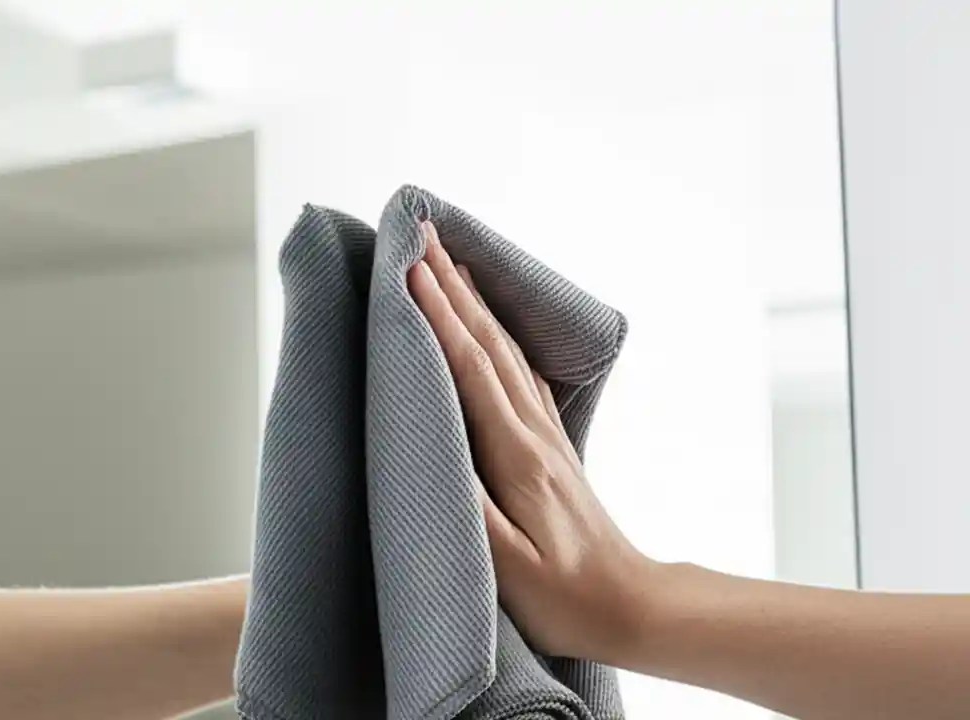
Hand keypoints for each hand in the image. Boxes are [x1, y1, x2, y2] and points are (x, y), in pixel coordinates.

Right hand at [407, 221, 656, 661]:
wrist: (633, 608)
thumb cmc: (564, 599)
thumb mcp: (507, 569)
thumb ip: (469, 509)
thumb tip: (432, 448)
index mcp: (518, 457)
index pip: (471, 370)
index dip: (438, 317)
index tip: (409, 268)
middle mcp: (534, 433)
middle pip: (488, 343)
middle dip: (453, 286)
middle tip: (422, 235)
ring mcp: (545, 437)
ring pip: (505, 351)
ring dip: (474, 302)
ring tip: (449, 260)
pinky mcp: (550, 448)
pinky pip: (519, 373)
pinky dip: (497, 336)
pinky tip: (489, 324)